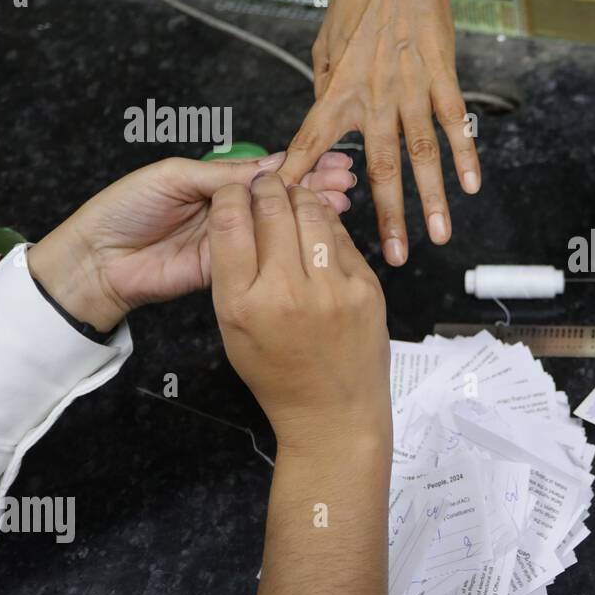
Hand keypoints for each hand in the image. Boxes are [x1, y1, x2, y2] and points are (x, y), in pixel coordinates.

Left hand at [29, 152, 355, 332]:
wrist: (97, 259)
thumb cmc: (124, 209)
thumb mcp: (174, 176)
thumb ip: (224, 175)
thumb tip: (269, 170)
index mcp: (215, 182)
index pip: (266, 172)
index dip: (299, 166)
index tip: (330, 158)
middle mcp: (229, 210)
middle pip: (281, 197)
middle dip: (316, 186)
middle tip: (347, 180)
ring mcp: (232, 240)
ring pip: (280, 224)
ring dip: (312, 212)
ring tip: (342, 200)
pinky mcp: (230, 269)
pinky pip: (264, 253)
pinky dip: (291, 242)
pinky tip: (316, 230)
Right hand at [207, 173, 390, 450]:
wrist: (334, 413)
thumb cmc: (280, 374)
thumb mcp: (235, 330)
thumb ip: (234, 275)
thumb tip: (241, 217)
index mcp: (242, 304)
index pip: (229, 224)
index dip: (230, 196)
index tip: (233, 189)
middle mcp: (286, 293)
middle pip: (273, 210)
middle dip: (266, 187)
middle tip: (265, 182)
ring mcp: (331, 290)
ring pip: (313, 214)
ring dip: (301, 196)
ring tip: (293, 194)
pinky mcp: (366, 289)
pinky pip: (343, 238)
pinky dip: (329, 224)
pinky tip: (321, 224)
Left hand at [279, 0, 478, 266]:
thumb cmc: (359, 3)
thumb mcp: (325, 45)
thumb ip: (325, 90)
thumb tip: (323, 127)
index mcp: (338, 90)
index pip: (314, 141)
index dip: (303, 177)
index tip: (294, 215)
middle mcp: (374, 97)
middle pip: (380, 168)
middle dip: (387, 216)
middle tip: (391, 258)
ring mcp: (411, 90)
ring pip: (423, 156)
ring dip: (432, 199)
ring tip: (439, 237)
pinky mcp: (442, 79)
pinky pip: (454, 124)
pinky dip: (466, 155)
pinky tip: (473, 186)